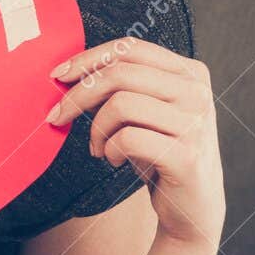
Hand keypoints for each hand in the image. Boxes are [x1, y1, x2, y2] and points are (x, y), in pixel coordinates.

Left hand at [47, 35, 224, 250]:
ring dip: (96, 130)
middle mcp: (197, 92)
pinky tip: (116, 160)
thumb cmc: (160, 153)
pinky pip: (127, 139)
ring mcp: (195, 123)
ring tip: (98, 148)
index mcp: (190, 72)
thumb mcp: (147, 112)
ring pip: (120, 105)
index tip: (58, 76)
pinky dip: (110, 150)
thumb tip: (69, 73)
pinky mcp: (186, 155)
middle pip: (120, 74)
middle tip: (57, 117)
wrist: (193, 205)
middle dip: (78, 95)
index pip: (130, 49)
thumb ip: (123, 87)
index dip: (88, 59)